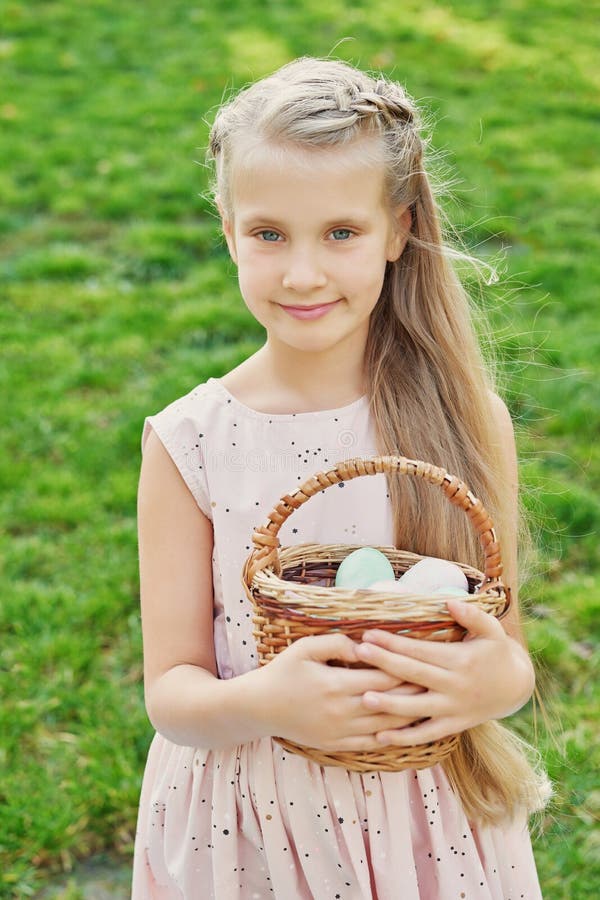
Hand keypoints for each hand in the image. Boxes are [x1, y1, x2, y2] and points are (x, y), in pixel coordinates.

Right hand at [258, 632, 424, 751]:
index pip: (382, 678)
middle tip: (438, 682)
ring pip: (386, 727)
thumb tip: (363, 643)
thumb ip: (335, 643)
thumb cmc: (283, 672)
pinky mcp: (338, 745)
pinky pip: (372, 743)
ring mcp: (341, 732)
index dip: (406, 670)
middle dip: (415, 692)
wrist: (260, 708)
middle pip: (390, 703)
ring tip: (431, 704)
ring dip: (410, 716)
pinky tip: (407, 729)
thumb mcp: (305, 649)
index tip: (425, 661)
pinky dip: (393, 737)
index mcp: (335, 685)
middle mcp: (342, 712)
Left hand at [354, 599, 535, 745]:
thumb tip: (450, 603)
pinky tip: (379, 736)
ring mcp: (453, 709)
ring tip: (364, 698)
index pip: (421, 650)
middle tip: (358, 653)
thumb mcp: (492, 630)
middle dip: (384, 663)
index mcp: (460, 660)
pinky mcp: (454, 726)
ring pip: (417, 708)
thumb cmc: (497, 652)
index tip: (370, 634)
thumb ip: (473, 616)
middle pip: (414, 674)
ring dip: (390, 704)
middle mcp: (455, 686)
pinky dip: (404, 738)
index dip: (394, 643)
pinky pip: (427, 734)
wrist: (516, 687)